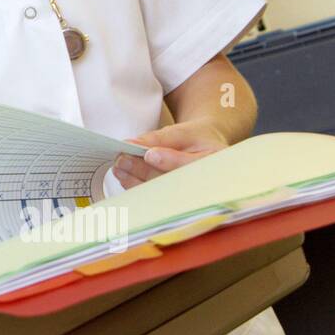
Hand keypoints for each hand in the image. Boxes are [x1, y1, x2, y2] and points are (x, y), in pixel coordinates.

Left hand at [113, 119, 229, 188]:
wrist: (204, 149)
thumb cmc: (194, 139)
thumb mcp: (181, 132)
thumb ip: (158, 139)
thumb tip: (132, 144)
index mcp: (215, 162)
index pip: (191, 165)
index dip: (170, 161)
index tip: (149, 154)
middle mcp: (207, 184)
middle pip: (172, 182)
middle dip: (145, 172)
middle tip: (122, 160)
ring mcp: (191, 197)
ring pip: (161, 193)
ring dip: (136, 181)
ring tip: (119, 167)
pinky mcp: (175, 202)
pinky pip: (154, 198)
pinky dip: (136, 186)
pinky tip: (123, 176)